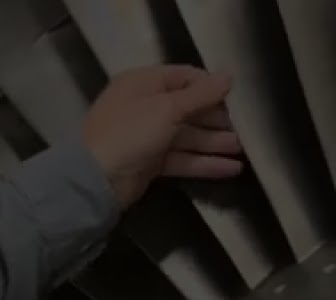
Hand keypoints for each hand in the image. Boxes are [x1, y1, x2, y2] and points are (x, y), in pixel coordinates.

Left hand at [82, 65, 242, 208]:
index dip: (210, 86)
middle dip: (216, 118)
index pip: (183, 78)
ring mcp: (146, 136)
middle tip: (245, 127)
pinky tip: (232, 168)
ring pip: (187, 136)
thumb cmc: (131, 132)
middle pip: (188, 108)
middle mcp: (144, 107)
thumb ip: (200, 94)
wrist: (96, 180)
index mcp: (143, 84)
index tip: (235, 97)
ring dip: (215, 142)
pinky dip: (204, 163)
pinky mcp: (149, 163)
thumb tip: (228, 77)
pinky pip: (182, 159)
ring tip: (243, 149)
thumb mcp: (168, 107)